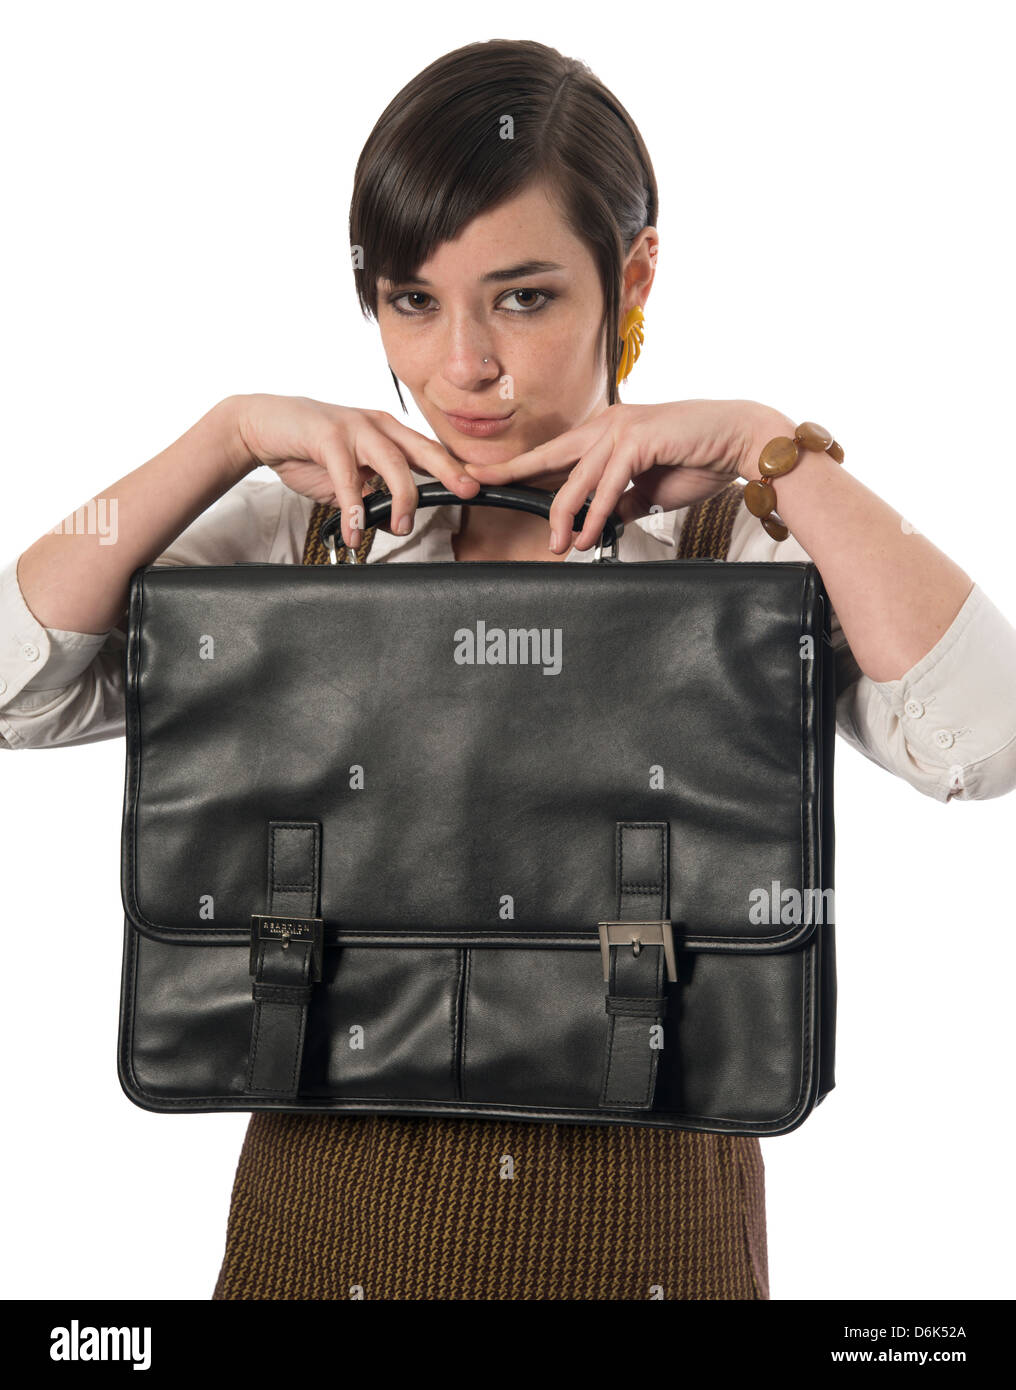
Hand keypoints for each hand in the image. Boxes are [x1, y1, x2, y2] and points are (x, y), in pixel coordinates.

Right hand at [229, 393, 478, 546]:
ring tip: (401, 528)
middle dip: (449, 471)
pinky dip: (353, 507)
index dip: (454, 470)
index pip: (429, 452)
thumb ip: (372, 495)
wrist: (262, 426)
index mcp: (388, 432)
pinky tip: (353, 530)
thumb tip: (391, 522)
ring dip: (402, 497)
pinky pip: (347, 475)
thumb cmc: (309, 450)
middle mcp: (377, 425)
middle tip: (467, 493)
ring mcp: (353, 427)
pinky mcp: (327, 435)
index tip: (476, 490)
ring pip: (392, 460)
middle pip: (422, 449)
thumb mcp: (349, 478)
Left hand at [461, 399, 788, 550]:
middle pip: (549, 458)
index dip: (519, 466)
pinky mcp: (638, 440)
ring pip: (576, 479)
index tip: (486, 476)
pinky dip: (595, 514)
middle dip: (511, 473)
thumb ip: (622, 502)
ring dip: (563, 517)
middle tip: (479, 488)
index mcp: (604, 432)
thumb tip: (601, 524)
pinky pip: (607, 484)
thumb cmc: (698, 459)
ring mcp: (621, 430)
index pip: (553, 452)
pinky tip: (587, 533)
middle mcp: (606, 425)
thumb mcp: (648, 489)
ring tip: (558, 545)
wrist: (738, 441)